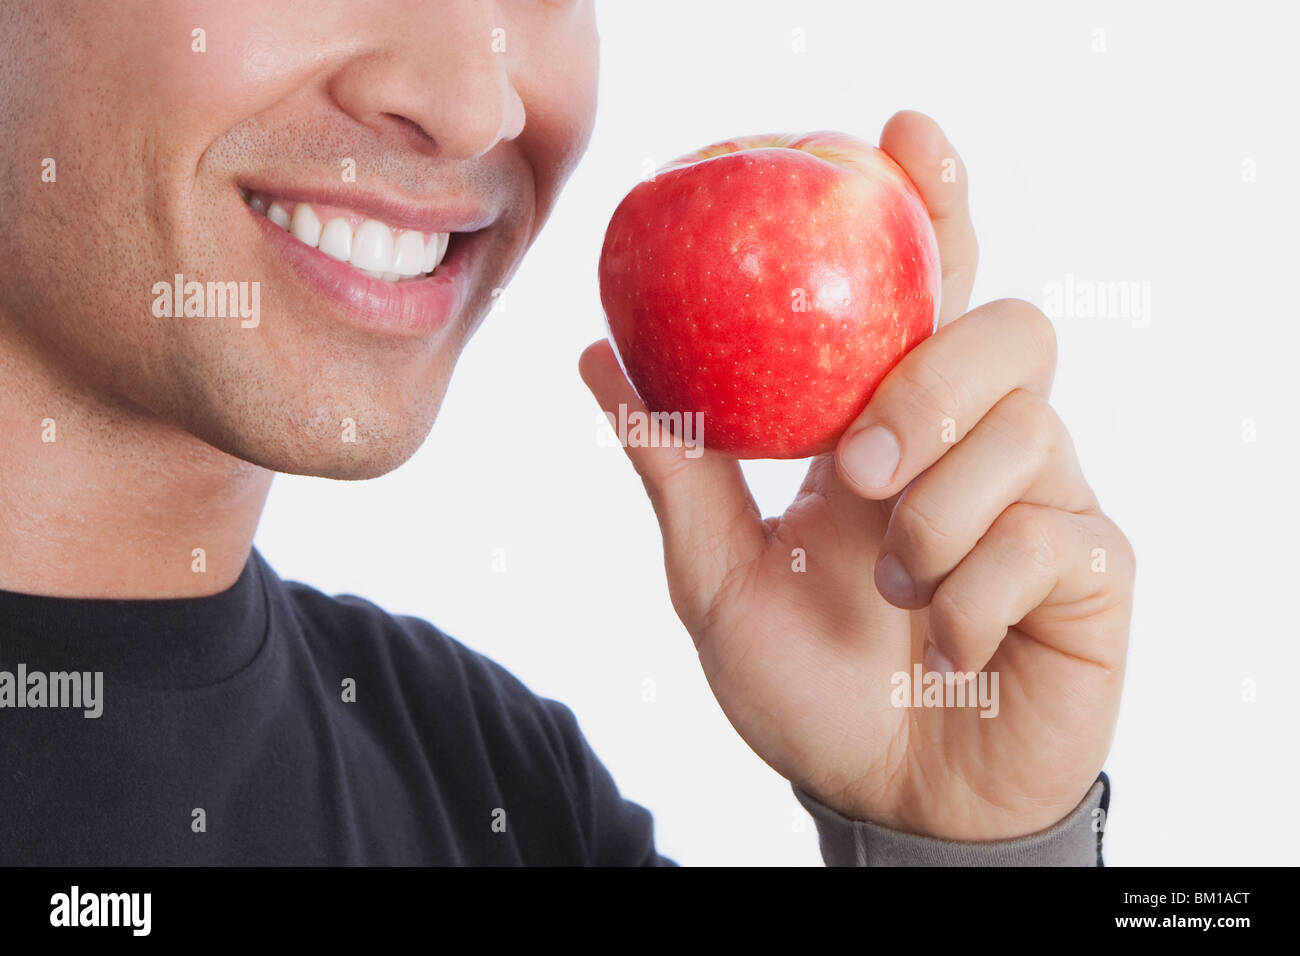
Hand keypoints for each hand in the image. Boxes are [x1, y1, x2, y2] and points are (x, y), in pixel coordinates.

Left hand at [579, 111, 1132, 839]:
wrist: (882, 798)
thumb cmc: (806, 687)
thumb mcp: (716, 576)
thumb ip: (675, 466)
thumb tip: (597, 355)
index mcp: (892, 426)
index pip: (929, 289)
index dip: (933, 205)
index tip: (902, 137)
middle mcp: (978, 444)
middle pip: (1006, 330)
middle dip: (930, 389)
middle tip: (858, 466)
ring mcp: (1047, 500)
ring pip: (1026, 435)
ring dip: (933, 523)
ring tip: (888, 594)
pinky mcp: (1094, 569)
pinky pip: (1053, 537)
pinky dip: (972, 597)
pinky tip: (945, 644)